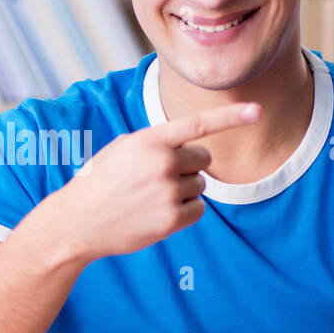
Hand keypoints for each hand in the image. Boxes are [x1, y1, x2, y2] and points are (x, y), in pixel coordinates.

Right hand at [51, 101, 260, 261]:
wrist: (77, 221)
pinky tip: (157, 212)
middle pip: (204, 159)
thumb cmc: (100, 181)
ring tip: (150, 196)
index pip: (197, 125)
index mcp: (149, 141)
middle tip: (159, 176)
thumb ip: (158, 143)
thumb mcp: (123, 149)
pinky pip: (198, 209)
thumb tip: (194, 151)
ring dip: (183, 189)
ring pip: (200, 185)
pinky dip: (185, 210)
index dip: (230, 116)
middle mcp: (162, 164)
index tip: (257, 111)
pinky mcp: (171, 220)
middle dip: (189, 166)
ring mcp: (168, 193)